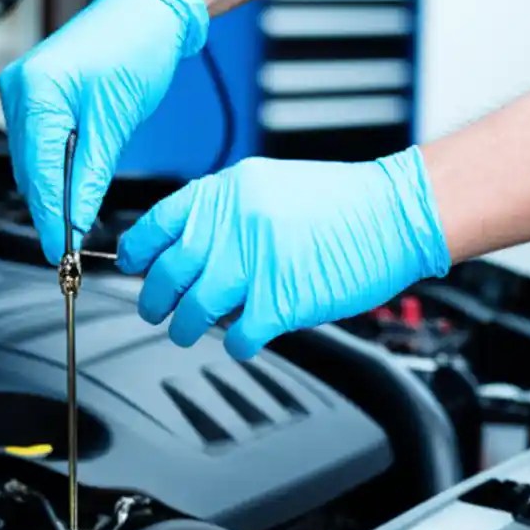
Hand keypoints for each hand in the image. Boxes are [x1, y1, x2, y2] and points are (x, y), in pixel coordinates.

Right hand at [0, 0, 209, 263]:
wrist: (146, 10)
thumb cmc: (136, 48)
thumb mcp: (116, 121)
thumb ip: (91, 174)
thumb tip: (77, 219)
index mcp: (36, 92)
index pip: (38, 172)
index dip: (50, 218)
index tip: (61, 253)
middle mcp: (18, 90)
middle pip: (28, 169)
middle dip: (48, 208)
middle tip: (68, 248)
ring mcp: (21, 90)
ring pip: (31, 160)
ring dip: (51, 189)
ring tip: (72, 224)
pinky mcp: (33, 93)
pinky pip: (36, 143)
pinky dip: (54, 167)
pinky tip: (71, 187)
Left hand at [116, 147, 451, 358]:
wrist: (398, 212)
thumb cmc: (342, 201)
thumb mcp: (267, 185)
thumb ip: (223, 212)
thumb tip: (186, 244)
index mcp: (225, 192)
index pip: (156, 225)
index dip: (136, 252)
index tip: (131, 266)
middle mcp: (232, 225)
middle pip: (167, 274)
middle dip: (154, 299)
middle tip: (155, 309)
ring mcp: (254, 264)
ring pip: (193, 310)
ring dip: (186, 328)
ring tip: (189, 331)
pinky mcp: (280, 301)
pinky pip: (238, 336)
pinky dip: (236, 345)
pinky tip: (243, 341)